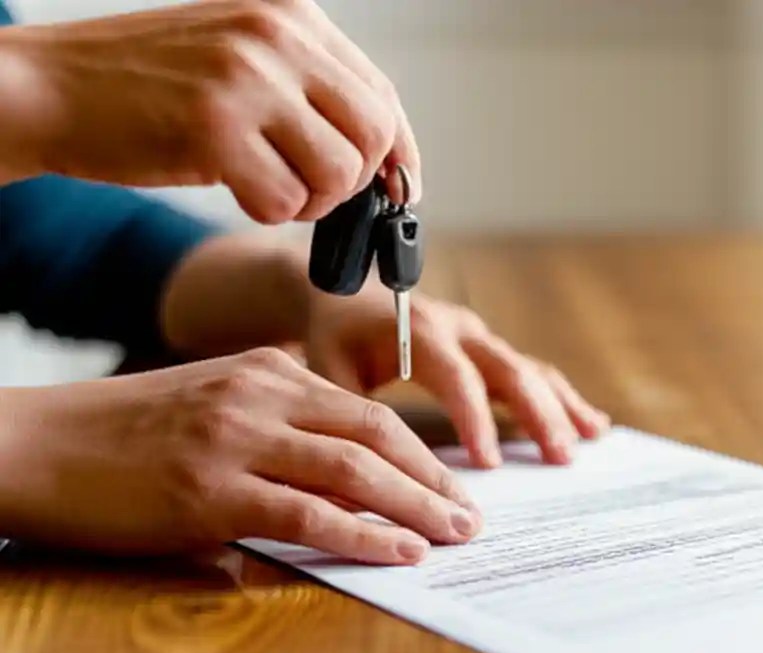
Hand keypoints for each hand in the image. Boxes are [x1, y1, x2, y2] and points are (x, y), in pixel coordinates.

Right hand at [0, 0, 418, 219]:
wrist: (51, 87)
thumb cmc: (148, 85)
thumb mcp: (241, 58)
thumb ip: (310, 90)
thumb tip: (389, 159)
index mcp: (292, 15)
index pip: (382, 93)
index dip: (399, 152)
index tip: (401, 189)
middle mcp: (277, 38)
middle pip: (375, 134)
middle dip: (356, 180)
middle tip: (314, 191)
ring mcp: (246, 79)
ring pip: (339, 173)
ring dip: (311, 200)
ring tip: (269, 185)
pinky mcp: (215, 128)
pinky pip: (286, 201)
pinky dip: (269, 212)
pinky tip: (236, 190)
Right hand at [0, 348, 478, 563]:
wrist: (36, 442)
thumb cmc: (124, 431)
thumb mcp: (212, 398)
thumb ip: (275, 414)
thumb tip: (335, 454)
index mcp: (269, 371)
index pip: (367, 412)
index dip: (419, 450)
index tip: (452, 482)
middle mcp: (262, 396)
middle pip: (375, 436)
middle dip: (432, 479)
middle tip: (471, 515)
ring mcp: (237, 440)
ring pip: (354, 473)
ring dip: (415, 508)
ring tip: (455, 535)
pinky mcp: (211, 490)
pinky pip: (307, 516)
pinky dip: (363, 536)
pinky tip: (400, 552)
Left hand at [307, 288, 610, 467]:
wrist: (342, 293)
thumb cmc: (333, 336)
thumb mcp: (328, 370)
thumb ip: (351, 412)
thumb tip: (364, 468)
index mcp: (421, 332)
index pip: (458, 377)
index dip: (475, 419)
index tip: (487, 464)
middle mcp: (460, 329)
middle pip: (510, 370)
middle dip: (539, 413)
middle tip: (561, 457)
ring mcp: (480, 338)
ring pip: (530, 369)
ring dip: (560, 406)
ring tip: (589, 440)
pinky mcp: (489, 350)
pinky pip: (533, 372)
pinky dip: (562, 398)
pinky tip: (593, 424)